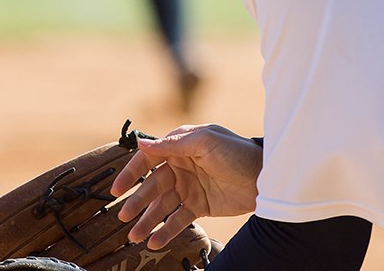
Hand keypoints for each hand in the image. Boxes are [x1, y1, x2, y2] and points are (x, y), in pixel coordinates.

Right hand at [110, 124, 262, 248]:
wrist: (266, 177)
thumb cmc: (236, 152)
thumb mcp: (205, 141)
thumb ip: (173, 144)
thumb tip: (141, 143)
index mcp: (179, 146)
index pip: (148, 160)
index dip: (131, 174)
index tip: (117, 190)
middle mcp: (180, 167)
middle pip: (152, 186)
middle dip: (137, 202)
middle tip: (123, 217)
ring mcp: (189, 188)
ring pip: (162, 206)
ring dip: (147, 220)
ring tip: (134, 236)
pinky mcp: (199, 206)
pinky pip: (178, 219)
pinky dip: (165, 231)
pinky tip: (154, 242)